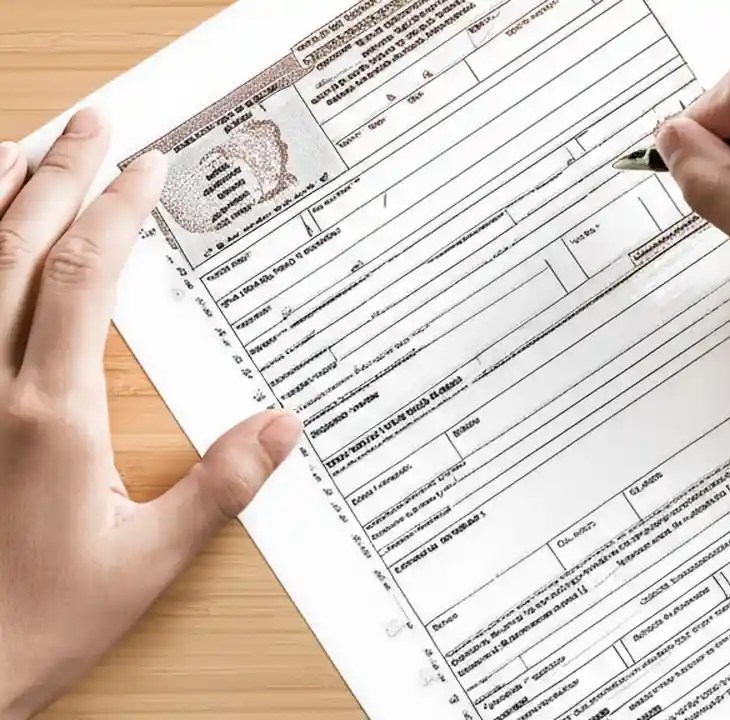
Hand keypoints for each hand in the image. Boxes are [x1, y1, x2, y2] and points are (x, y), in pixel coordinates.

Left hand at [0, 109, 301, 718]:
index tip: (148, 165)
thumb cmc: (41, 616)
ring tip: (26, 145)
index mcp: (49, 413)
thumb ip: (220, 488)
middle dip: (61, 174)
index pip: (85, 277)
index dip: (117, 210)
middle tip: (94, 122)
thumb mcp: (148, 562)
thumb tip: (284, 425)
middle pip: (19, 248)